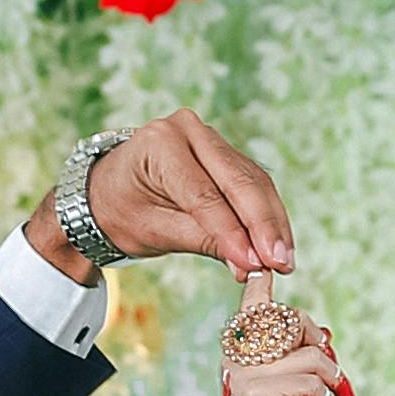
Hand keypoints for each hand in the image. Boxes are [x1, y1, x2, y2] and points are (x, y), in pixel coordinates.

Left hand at [33, 108, 293, 283]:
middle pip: (238, 181)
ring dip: (272, 224)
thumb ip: (201, 241)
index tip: (254, 263)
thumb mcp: (153, 230)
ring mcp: (211, 138)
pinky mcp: (226, 154)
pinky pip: (254, 184)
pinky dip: (267, 216)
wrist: (109, 191)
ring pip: (254, 182)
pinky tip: (279, 245)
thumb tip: (248, 264)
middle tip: (281, 262)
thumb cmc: (124, 210)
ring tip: (285, 261)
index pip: (204, 194)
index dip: (232, 231)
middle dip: (263, 226)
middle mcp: (190, 130)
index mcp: (161, 143)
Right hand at [217, 293, 350, 395]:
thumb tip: (324, 334)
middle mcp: (237, 357)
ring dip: (332, 379)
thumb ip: (298, 357)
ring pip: (310, 353)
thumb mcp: (291, 386)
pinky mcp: (259, 393)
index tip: (266, 269)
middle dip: (321, 342)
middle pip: (293, 320)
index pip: (252, 305)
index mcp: (241, 351)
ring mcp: (246, 374)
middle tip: (332, 374)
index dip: (262, 283)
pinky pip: (311, 381)